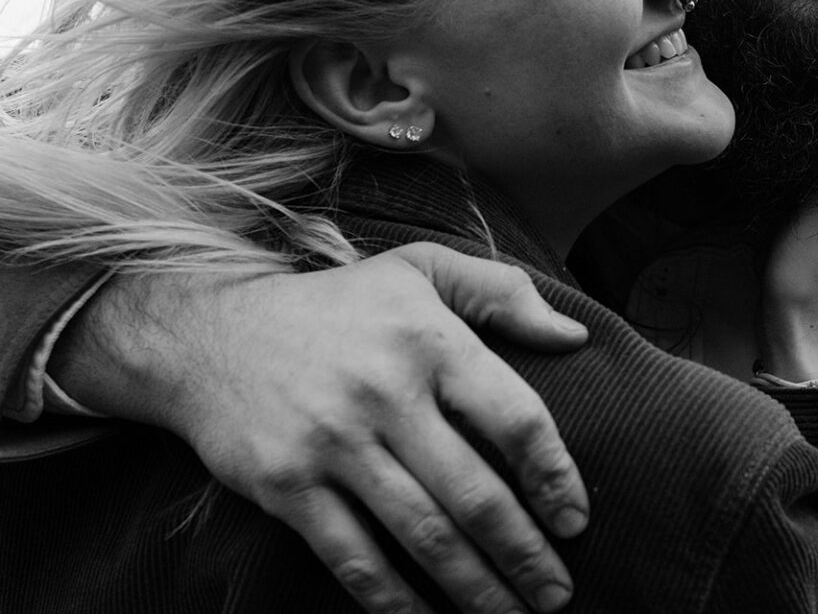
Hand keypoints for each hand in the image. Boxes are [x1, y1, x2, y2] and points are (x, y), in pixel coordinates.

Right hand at [51, 244, 588, 613]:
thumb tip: (575, 336)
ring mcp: (332, 443)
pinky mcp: (286, 486)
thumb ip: (503, 293)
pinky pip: (352, 557)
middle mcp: (385, 393)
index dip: (554, 475)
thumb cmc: (339, 304)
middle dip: (524, 553)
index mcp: (430, 340)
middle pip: (474, 493)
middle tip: (557, 593)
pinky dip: (396, 599)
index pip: (514, 418)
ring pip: (422, 534)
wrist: (210, 333)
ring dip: (474, 587)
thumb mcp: (421, 268)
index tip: (576, 519)